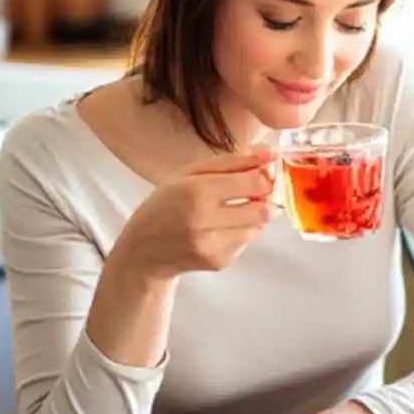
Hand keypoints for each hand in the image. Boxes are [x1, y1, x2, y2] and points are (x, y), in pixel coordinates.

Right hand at [114, 147, 278, 278]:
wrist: (143, 251)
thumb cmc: (165, 205)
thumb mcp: (190, 173)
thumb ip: (232, 161)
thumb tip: (269, 152)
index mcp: (197, 192)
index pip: (256, 183)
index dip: (266, 176)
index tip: (261, 172)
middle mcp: (206, 221)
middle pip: (265, 209)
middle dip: (265, 198)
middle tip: (252, 192)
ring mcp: (214, 245)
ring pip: (258, 226)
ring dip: (251, 216)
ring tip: (226, 212)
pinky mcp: (220, 262)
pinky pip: (246, 242)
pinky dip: (240, 232)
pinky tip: (217, 229)